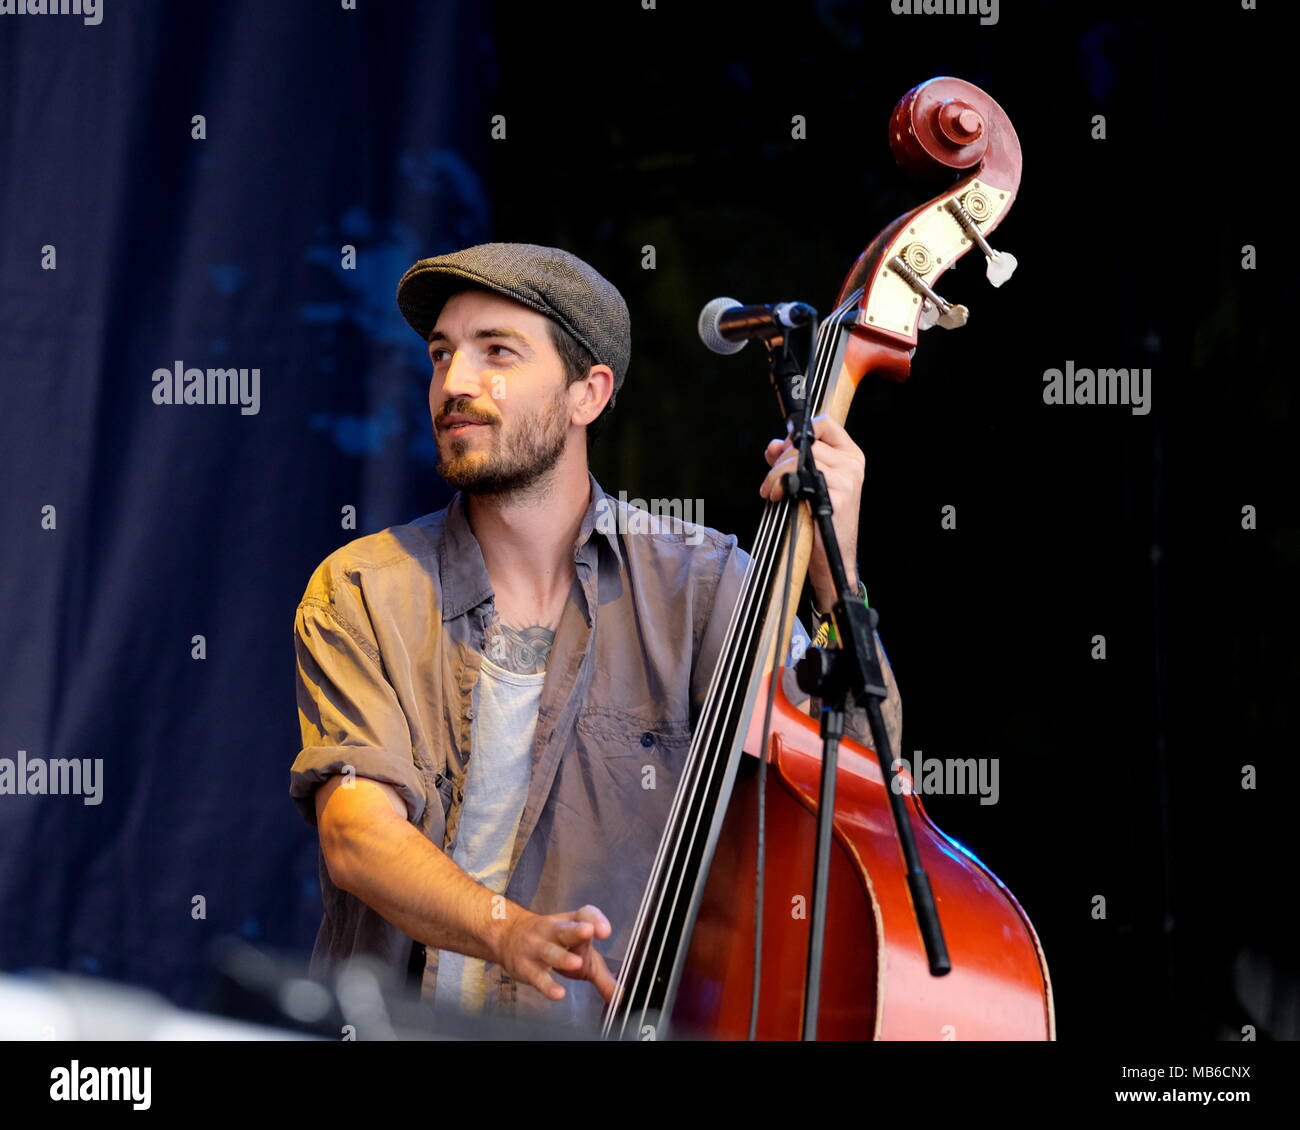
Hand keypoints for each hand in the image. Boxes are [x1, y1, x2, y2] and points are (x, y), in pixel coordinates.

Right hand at [493, 903, 615, 1003]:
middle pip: (566, 929)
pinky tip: (558, 993)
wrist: (509, 936)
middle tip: (589, 932)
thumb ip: (602, 976)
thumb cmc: (553, 942)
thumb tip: (621, 997)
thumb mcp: (579, 951)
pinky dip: (547, 986)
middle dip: (577, 930)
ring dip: (562, 957)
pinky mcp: (526, 967)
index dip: (595, 919)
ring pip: (550, 951)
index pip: (584, 914)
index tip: (605, 930)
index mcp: (570, 922)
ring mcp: (537, 948)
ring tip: (576, 963)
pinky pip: (537, 976)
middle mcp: (553, 931)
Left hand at [760, 414, 863, 610]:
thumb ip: (790, 460)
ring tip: (771, 490)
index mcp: (850, 456)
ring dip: (777, 473)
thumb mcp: (806, 483)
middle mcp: (852, 465)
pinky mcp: (835, 496)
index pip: (825, 423)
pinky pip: (801, 478)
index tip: (786, 447)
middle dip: (781, 459)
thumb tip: (774, 445)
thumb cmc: (818, 519)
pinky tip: (777, 496)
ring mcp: (847, 480)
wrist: (832, 557)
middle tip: (772, 479)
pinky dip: (782, 483)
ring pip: (801, 458)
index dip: (801, 431)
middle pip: (807, 443)